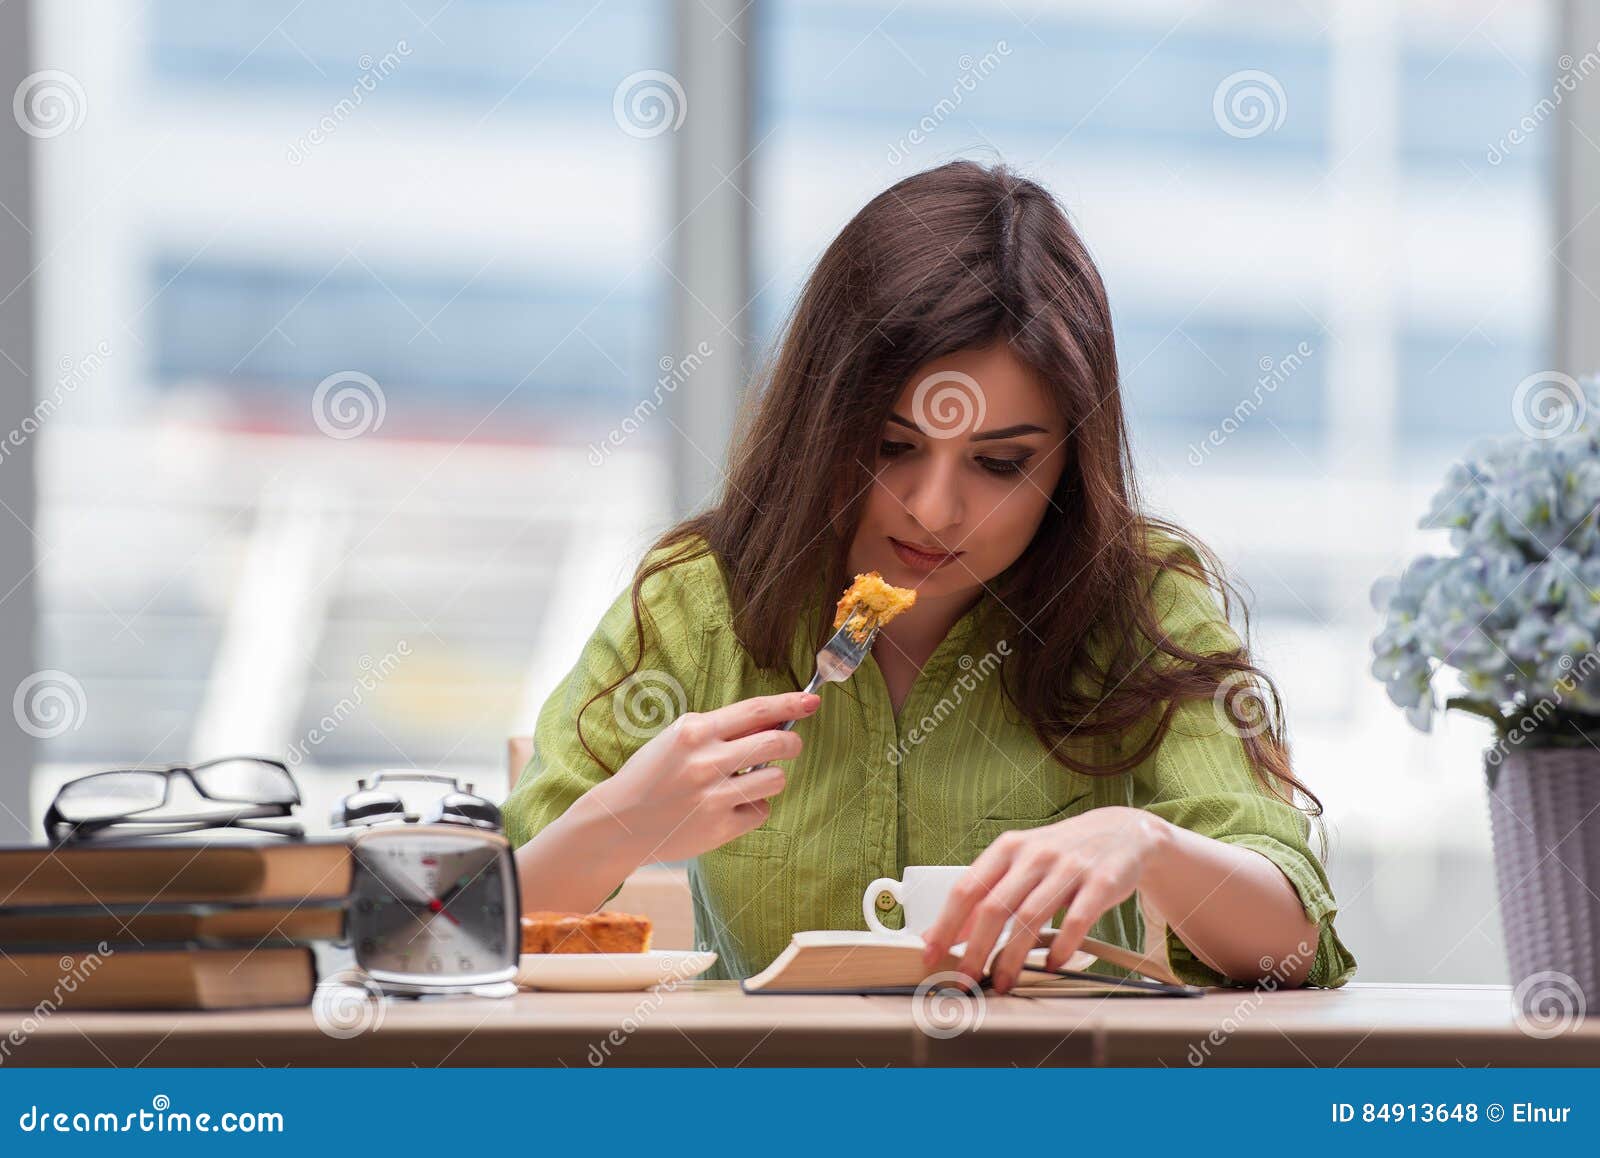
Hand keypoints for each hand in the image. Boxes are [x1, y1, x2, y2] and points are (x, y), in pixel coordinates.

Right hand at [585, 690, 818, 863]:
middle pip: (776, 743)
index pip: (755, 710)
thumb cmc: (652, 775)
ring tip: (747, 782)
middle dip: (791, 743)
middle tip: (789, 746)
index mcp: (694, 732)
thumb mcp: (678, 739)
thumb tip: (771, 720)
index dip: (790, 703)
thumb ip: (720, 730)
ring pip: (776, 779)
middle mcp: (706, 761)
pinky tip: (728, 808)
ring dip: (770, 779)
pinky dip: (751, 808)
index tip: (813, 701)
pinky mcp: (718, 827)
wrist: (620, 822)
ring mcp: (713, 796)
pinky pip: (760, 811)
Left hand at [919, 806, 1173, 993]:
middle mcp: (1035, 854)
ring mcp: (1069, 867)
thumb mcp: (1018, 865)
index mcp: (1008, 848)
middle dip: (975, 950)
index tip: (931, 955)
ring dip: (1012, 957)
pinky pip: (1076, 921)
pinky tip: (1050, 965)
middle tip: (966, 981)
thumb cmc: (1060, 854)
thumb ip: (983, 895)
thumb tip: (941, 933)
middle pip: (994, 907)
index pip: (967, 888)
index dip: (946, 924)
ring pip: (1030, 917)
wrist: (1121, 833)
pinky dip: (1060, 948)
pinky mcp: (1101, 882)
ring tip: (1003, 983)